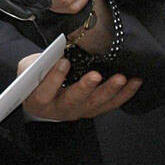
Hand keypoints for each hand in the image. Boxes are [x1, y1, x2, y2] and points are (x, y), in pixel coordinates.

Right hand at [17, 52, 140, 120]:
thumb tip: (56, 53)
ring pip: (95, 104)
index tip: (64, 62)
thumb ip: (37, 63)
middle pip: (73, 101)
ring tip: (120, 78)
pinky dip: (125, 94)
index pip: (44, 93)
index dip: (54, 78)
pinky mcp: (94, 109)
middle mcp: (60, 110)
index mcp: (39, 100)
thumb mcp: (29, 68)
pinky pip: (111, 104)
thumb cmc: (37, 76)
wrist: (44, 92)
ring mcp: (79, 111)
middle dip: (85, 88)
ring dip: (110, 91)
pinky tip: (135, 82)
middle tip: (96, 75)